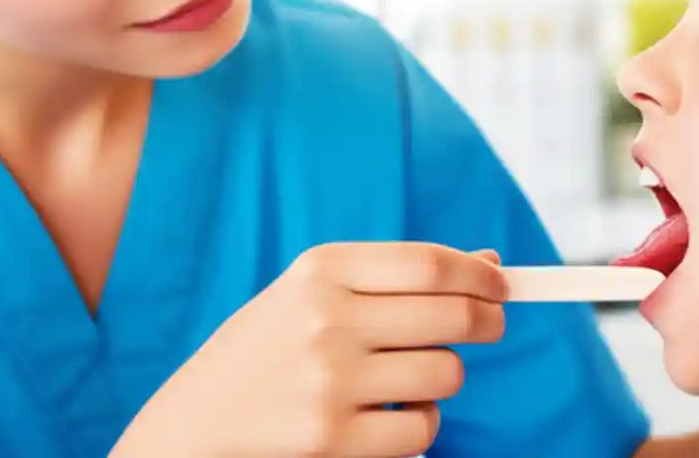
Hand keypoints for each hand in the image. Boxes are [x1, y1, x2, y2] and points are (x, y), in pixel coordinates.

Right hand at [111, 243, 506, 457]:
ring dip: (444, 377)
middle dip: (487, 321)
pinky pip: (422, 428)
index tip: (502, 285)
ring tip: (412, 377)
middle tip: (489, 325)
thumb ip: (398, 276)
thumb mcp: (318, 293)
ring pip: (446, 374)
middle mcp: (326, 318)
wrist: (196, 420)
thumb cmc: (271, 346)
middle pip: (453, 315)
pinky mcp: (332, 438)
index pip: (430, 264)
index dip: (479, 275)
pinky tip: (389, 415)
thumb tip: (489, 261)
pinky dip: (420, 424)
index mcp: (322, 269)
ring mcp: (329, 380)